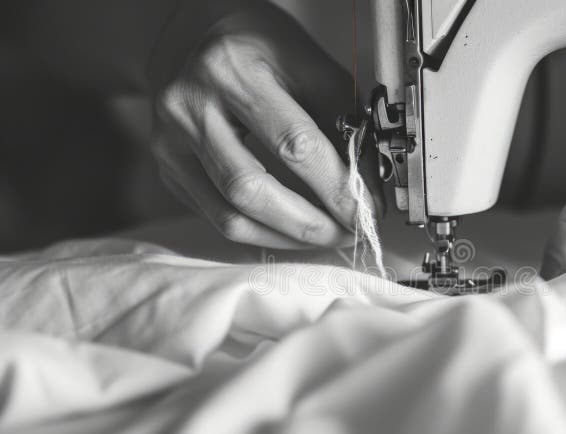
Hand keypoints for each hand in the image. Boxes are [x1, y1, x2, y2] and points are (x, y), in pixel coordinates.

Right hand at [148, 2, 382, 248]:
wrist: (196, 36)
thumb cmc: (259, 49)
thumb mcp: (310, 67)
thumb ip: (343, 121)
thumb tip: (367, 184)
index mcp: (232, 71)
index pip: (294, 144)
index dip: (336, 187)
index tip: (365, 208)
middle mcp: (190, 107)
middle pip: (252, 190)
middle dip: (309, 224)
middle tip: (347, 231)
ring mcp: (171, 141)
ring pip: (230, 216)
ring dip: (286, 237)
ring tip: (324, 234)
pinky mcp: (168, 167)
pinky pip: (216, 218)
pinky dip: (261, 233)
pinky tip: (290, 230)